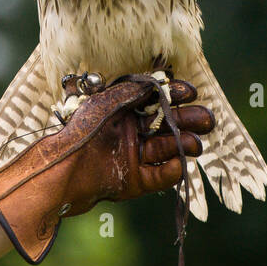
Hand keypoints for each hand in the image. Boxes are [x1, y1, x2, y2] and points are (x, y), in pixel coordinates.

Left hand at [0, 76, 213, 262]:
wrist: (58, 172)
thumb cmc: (77, 131)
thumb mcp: (105, 103)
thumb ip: (132, 92)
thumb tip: (160, 84)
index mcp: (122, 110)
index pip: (156, 100)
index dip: (175, 95)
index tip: (191, 91)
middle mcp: (130, 132)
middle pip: (168, 125)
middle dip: (189, 121)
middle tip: (208, 120)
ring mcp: (132, 157)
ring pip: (167, 149)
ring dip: (184, 145)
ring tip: (198, 144)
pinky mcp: (133, 182)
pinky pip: (159, 176)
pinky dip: (172, 170)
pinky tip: (182, 163)